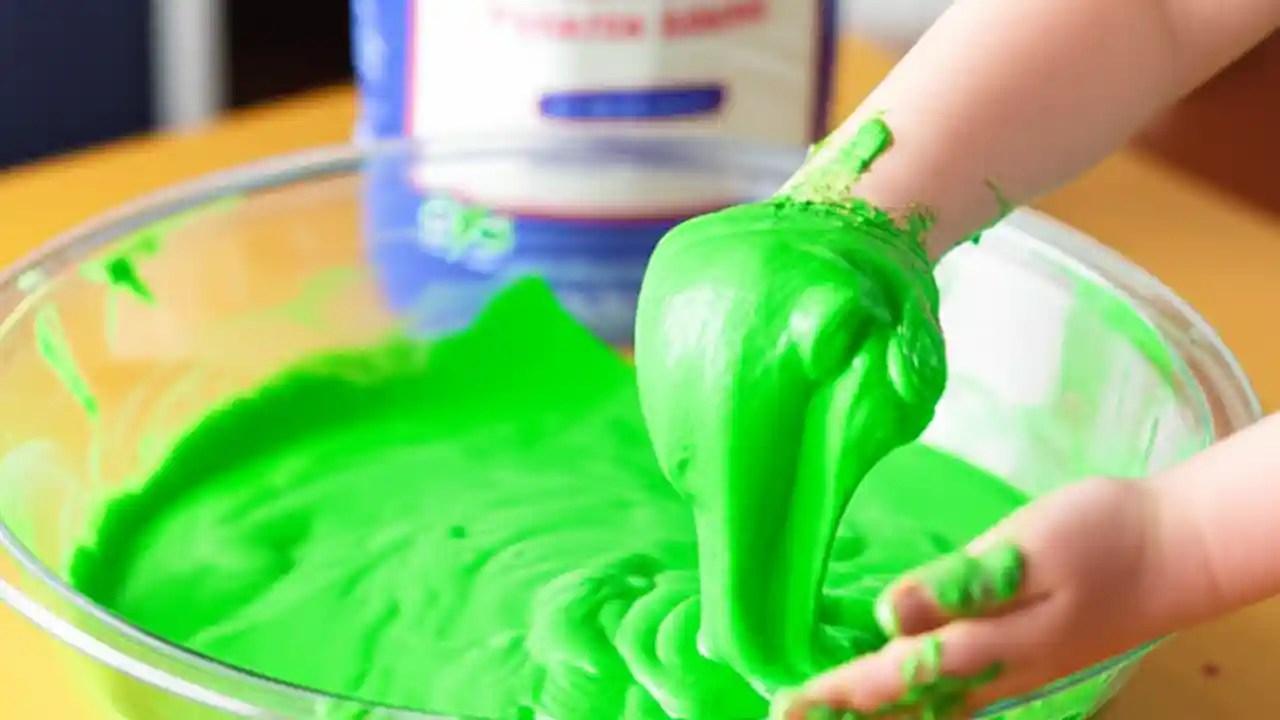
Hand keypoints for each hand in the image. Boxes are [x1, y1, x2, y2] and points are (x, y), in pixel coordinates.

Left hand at [781, 476, 1163, 717]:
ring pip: (929, 708)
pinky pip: (955, 695)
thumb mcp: (1027, 550)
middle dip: (845, 714)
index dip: (835, 694)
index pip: (891, 678)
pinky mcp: (1025, 659)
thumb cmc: (1099, 537)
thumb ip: (958, 587)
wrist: (1173, 551)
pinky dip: (915, 700)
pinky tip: (900, 692)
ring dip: (876, 712)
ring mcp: (1011, 671)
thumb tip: (888, 618)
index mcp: (985, 645)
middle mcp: (992, 672)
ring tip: (828, 712)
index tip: (783, 707)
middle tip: (789, 716)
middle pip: (905, 708)